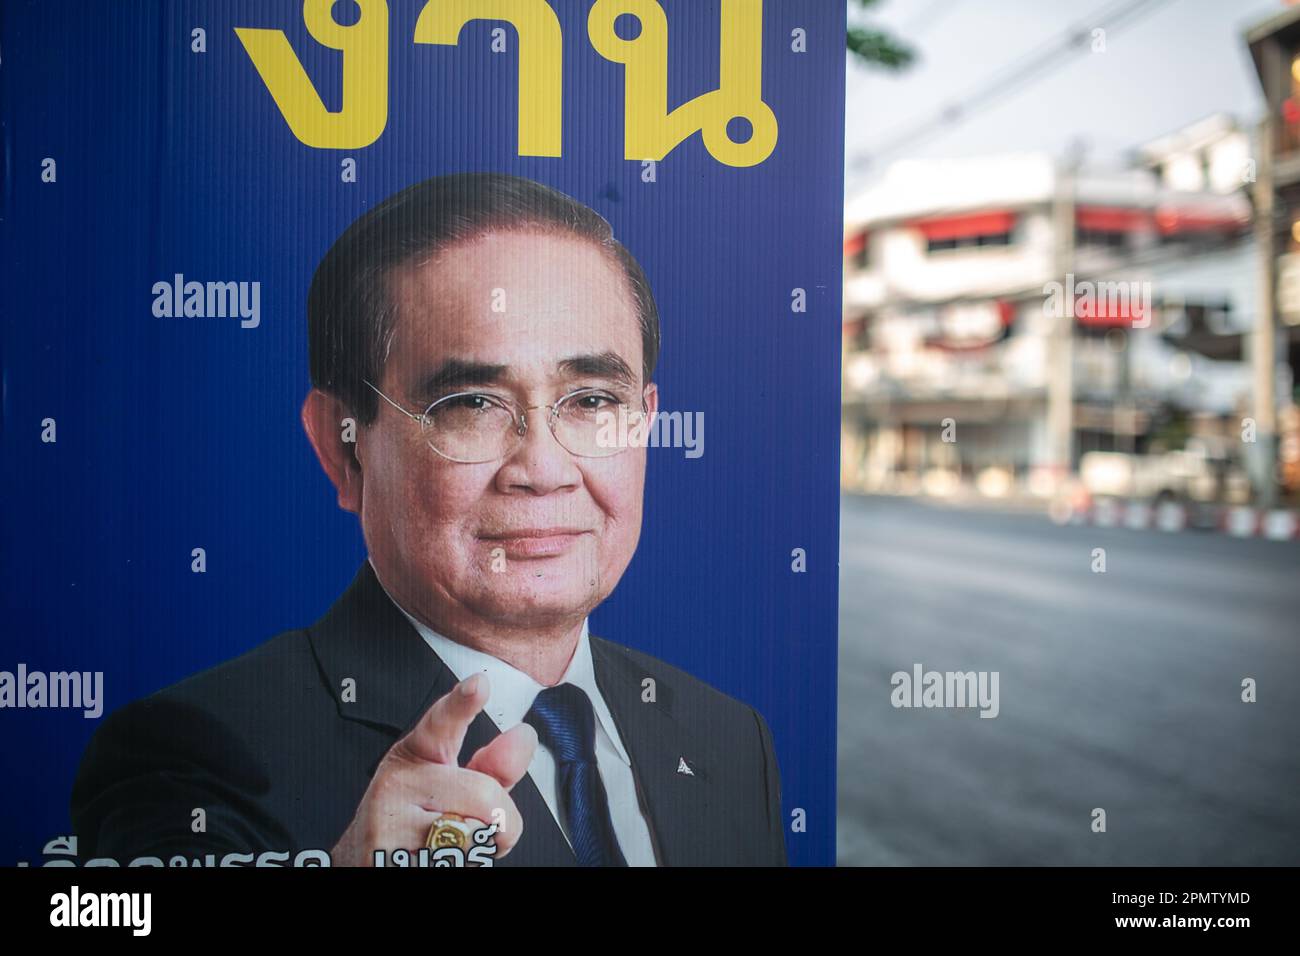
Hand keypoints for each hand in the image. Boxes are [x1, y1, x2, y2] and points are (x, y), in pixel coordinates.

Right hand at [330, 673, 537, 865]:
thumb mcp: (448, 783)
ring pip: (477, 837)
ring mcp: (388, 825)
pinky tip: (435, 858)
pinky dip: (463, 864)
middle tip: (469, 827)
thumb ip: (492, 766)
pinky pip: (460, 861)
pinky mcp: (386, 859)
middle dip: (497, 822)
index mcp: (417, 754)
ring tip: (447, 847)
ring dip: (478, 849)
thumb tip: (523, 737)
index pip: (443, 722)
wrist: (361, 860)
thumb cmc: (411, 819)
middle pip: (486, 797)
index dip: (462, 703)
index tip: (478, 685)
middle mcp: (398, 784)